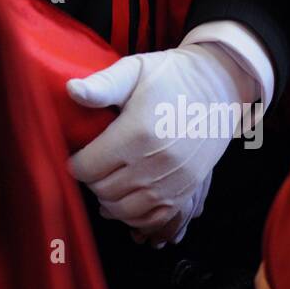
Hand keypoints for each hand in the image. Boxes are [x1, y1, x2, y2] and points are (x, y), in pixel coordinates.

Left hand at [67, 42, 257, 245]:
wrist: (218, 87)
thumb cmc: (171, 77)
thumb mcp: (134, 70)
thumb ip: (102, 85)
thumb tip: (71, 90)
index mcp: (137, 133)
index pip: (87, 168)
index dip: (76, 162)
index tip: (79, 154)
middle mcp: (155, 163)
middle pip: (102, 191)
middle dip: (92, 180)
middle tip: (94, 166)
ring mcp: (172, 181)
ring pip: (123, 210)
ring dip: (109, 199)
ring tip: (109, 181)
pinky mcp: (185, 191)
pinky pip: (151, 218)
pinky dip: (134, 215)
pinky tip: (128, 198)